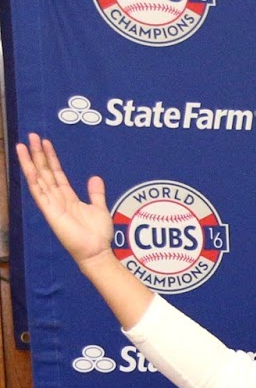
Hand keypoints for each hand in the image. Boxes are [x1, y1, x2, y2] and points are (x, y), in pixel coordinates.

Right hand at [14, 134, 114, 267]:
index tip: (46, 142)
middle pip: (44, 172)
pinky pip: (38, 192)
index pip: (56, 173)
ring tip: (24, 144)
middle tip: (32, 135)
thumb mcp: (99, 208)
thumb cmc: (98, 235)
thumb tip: (95, 177)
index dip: (51, 157)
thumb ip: (96, 193)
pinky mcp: (49, 212)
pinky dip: (32, 178)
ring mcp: (51, 204)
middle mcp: (57, 199)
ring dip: (31, 161)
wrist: (97, 252)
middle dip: (38, 154)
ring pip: (38, 178)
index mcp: (67, 197)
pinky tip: (27, 165)